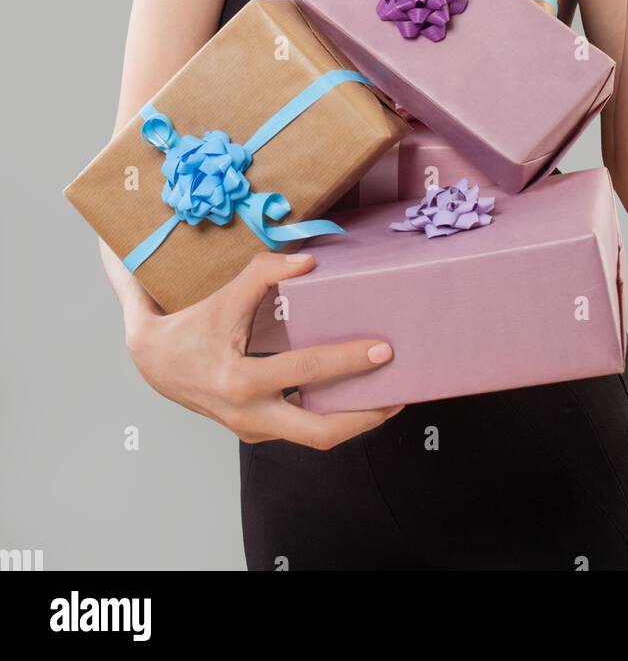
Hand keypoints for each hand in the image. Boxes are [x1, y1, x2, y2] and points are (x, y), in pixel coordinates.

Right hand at [124, 250, 404, 448]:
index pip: (304, 372)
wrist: (155, 363)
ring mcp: (255, 430)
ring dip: (357, 421)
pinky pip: (305, 430)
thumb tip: (308, 261)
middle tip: (401, 391)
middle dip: (366, 416)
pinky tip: (359, 396)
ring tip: (392, 396)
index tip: (383, 349)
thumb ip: (263, 274)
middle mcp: (249, 415)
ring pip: (316, 438)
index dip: (346, 360)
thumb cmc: (191, 326)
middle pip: (320, 434)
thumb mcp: (224, 297)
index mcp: (239, 381)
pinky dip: (335, 416)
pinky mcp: (260, 431)